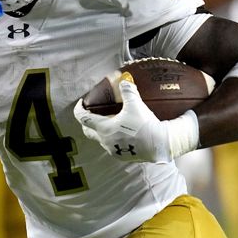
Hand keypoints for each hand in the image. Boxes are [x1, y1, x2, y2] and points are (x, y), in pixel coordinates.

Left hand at [72, 74, 197, 162]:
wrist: (158, 143)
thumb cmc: (144, 124)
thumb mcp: (135, 104)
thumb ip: (127, 90)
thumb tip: (124, 81)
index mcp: (104, 128)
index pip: (83, 118)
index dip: (79, 110)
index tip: (81, 104)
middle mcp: (105, 141)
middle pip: (88, 132)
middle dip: (87, 123)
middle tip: (91, 115)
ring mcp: (113, 150)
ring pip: (101, 140)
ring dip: (102, 131)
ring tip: (110, 123)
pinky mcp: (122, 156)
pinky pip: (113, 146)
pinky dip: (114, 139)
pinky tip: (122, 134)